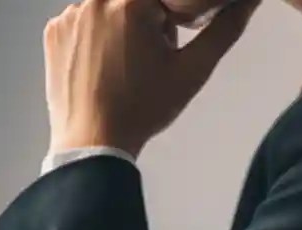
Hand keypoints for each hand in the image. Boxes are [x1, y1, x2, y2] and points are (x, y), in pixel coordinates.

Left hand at [45, 0, 260, 158]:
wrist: (92, 143)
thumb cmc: (143, 108)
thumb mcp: (193, 69)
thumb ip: (225, 28)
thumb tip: (249, 3)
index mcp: (130, 1)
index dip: (171, 18)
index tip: (167, 43)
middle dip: (145, 17)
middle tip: (145, 56)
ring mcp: (68, 16)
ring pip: (107, 5)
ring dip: (120, 23)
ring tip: (123, 63)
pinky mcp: (52, 32)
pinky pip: (81, 19)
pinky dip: (94, 33)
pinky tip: (100, 64)